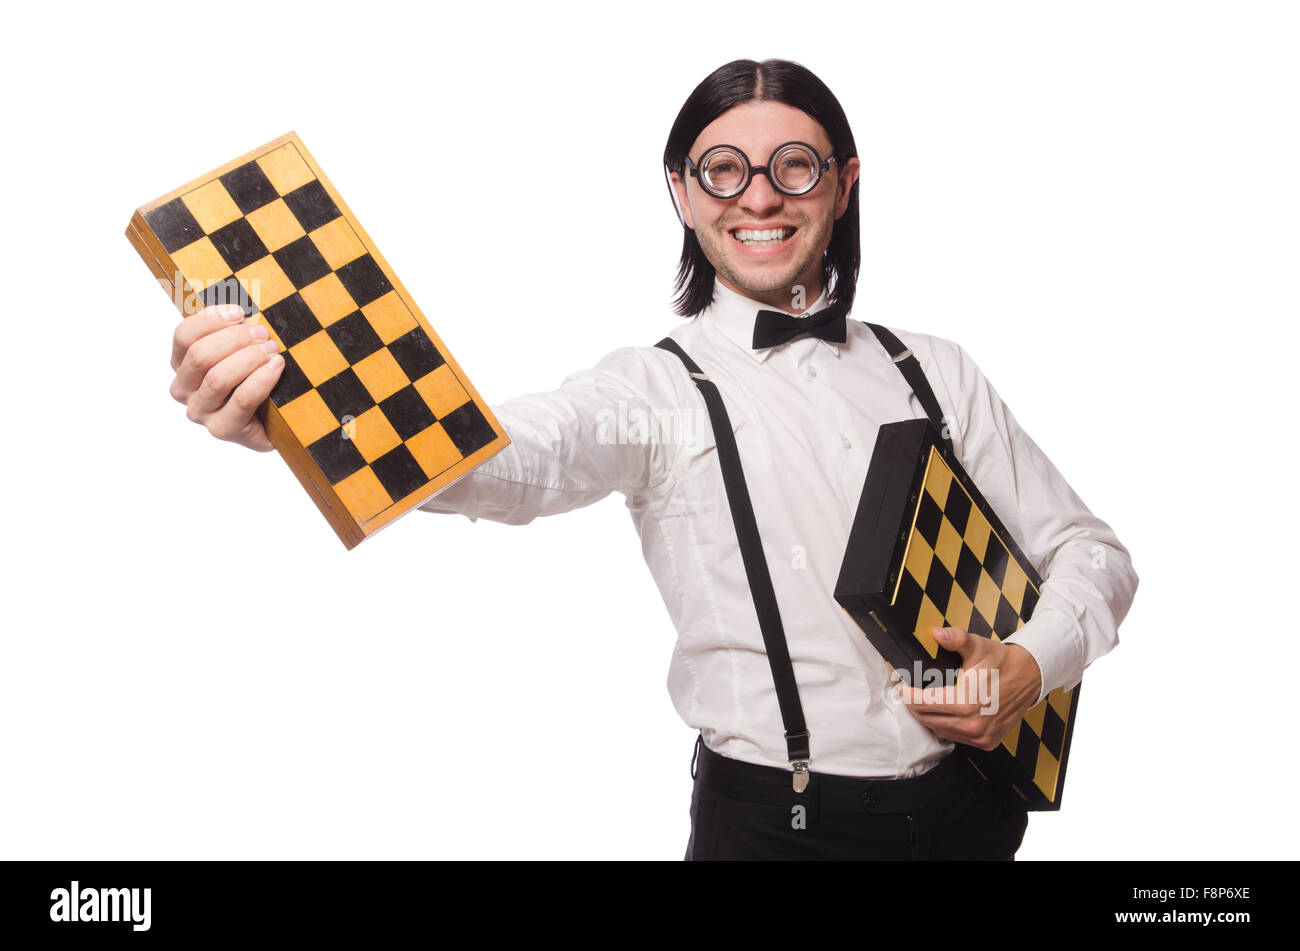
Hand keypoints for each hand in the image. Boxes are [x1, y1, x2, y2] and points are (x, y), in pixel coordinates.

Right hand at [170, 304, 284, 450]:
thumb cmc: (256, 379)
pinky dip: (261, 379)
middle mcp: (184, 389)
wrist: (276, 421)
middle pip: (200, 355)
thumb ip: (232, 331)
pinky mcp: (222, 429)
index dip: (211, 319)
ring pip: (218, 378)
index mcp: (182, 364)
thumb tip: (239, 310)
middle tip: (263, 334)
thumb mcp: (240, 350)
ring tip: (273, 350)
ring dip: (249, 358)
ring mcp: (201, 412)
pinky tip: (277, 366)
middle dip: (235, 339)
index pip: (184, 336)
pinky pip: (241, 399)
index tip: (240, 312)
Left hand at [897, 626, 1042, 750]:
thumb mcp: (977, 646)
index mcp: (967, 703)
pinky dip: (946, 727)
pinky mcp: (986, 742)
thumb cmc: (1002, 662)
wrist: (1030, 677)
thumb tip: (937, 633)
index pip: (923, 703)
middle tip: (912, 693)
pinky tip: (946, 713)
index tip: (903, 687)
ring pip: (939, 731)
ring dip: (930, 717)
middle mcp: (974, 725)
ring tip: (927, 702)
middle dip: (915, 706)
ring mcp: (981, 736)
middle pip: (927, 719)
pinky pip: (956, 738)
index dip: (908, 695)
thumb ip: (955, 639)